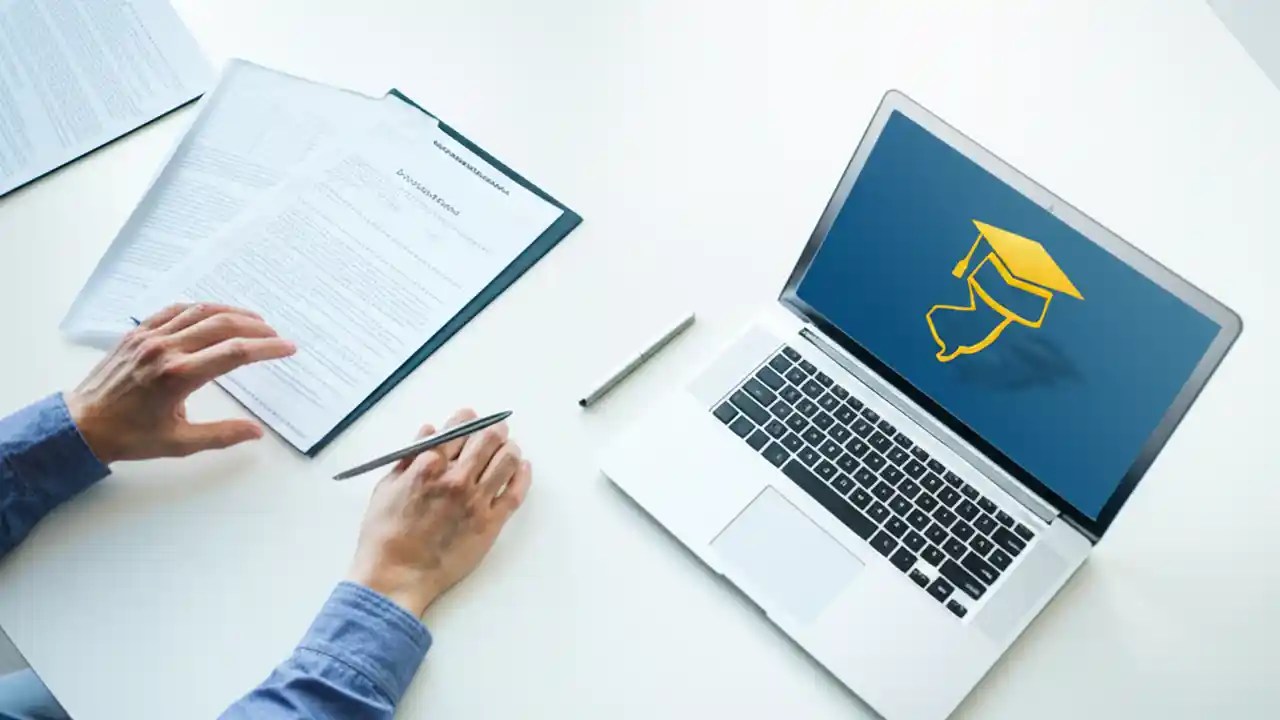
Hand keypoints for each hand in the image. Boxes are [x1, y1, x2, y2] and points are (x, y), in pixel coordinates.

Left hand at [65, 303, 296, 463]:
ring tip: (254, 320)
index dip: (267, 348)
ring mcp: (149, 337)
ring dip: (232, 312)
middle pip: (223, 325)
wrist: (82, 425)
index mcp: (179, 376)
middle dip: (256, 327)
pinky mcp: (137, 333)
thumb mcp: (180, 443)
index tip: (288, 348)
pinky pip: (174, 310)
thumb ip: (222, 434)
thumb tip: (256, 431)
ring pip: (200, 311)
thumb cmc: (130, 437)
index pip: (235, 353)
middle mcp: (166, 349)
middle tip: (275, 334)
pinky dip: (200, 308)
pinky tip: (214, 313)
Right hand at [346, 409, 531, 616]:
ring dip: (510, 448)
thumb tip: (429, 431)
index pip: (457, 429)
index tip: (470, 417)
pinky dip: (523, 475)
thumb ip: (409, 456)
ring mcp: (476, 500)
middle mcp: (456, 478)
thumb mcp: (386, 487)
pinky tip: (523, 468)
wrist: (396, 576)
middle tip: (497, 429)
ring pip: (507, 460)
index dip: (466, 419)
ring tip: (509, 447)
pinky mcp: (490, 523)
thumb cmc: (385, 535)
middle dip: (494, 429)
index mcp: (428, 465)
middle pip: (487, 439)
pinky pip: (515, 492)